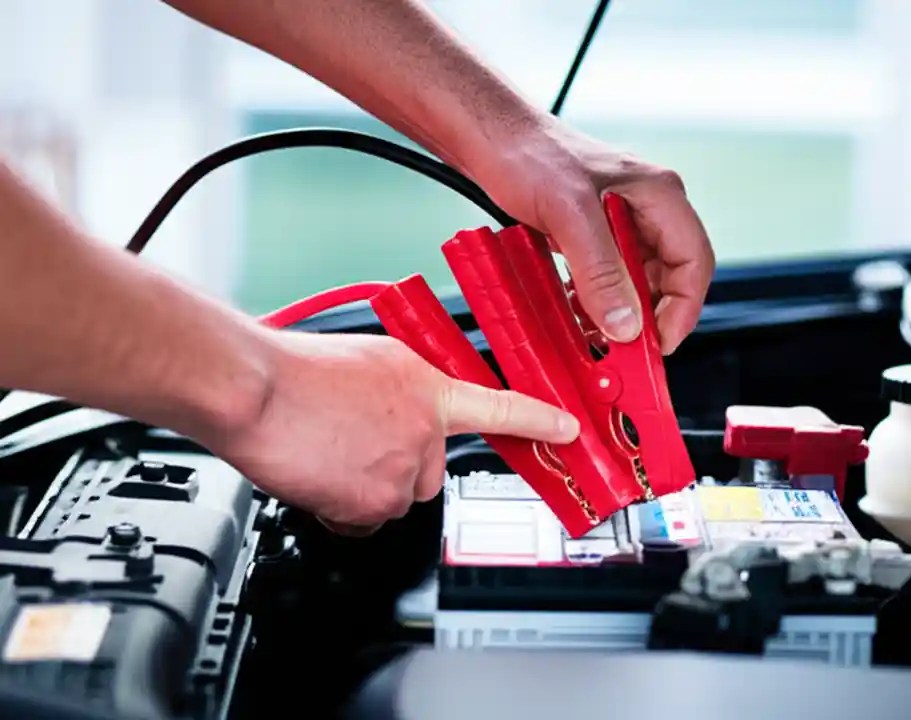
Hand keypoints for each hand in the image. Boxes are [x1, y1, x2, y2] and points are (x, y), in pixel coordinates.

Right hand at [203, 330, 578, 533]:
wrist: (256, 391)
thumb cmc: (297, 370)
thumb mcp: (371, 360)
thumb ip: (405, 386)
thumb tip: (408, 407)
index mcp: (427, 389)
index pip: (498, 407)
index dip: (537, 420)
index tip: (567, 429)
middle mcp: (424, 432)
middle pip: (429, 472)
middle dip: (398, 467)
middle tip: (354, 443)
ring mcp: (401, 471)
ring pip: (394, 497)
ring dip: (365, 486)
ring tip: (328, 452)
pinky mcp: (373, 504)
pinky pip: (363, 521)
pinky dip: (341, 508)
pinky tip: (319, 474)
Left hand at [475, 119, 713, 354]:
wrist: (486, 139)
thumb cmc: (528, 151)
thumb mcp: (569, 213)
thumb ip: (601, 270)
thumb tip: (626, 323)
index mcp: (659, 195)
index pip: (695, 262)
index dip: (683, 309)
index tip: (658, 342)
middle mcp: (646, 210)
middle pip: (668, 279)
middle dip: (647, 318)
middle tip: (625, 348)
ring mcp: (620, 223)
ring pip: (636, 284)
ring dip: (618, 313)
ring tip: (593, 332)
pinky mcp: (592, 236)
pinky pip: (606, 280)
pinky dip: (594, 302)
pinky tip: (575, 312)